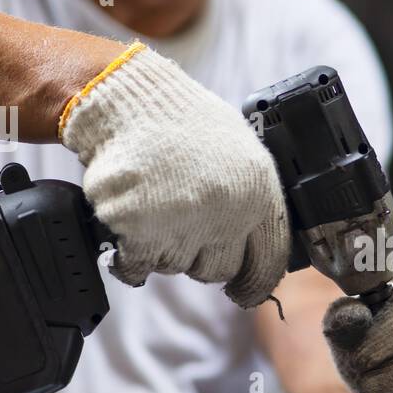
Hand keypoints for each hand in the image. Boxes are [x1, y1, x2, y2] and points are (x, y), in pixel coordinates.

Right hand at [58, 42, 288, 306]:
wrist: (124, 100)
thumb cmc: (179, 121)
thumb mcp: (238, 150)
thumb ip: (251, 197)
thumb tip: (254, 245)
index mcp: (259, 190)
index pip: (268, 261)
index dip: (254, 284)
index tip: (244, 293)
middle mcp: (227, 211)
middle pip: (217, 270)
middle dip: (199, 254)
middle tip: (180, 220)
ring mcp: (183, 223)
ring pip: (176, 267)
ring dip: (162, 247)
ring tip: (153, 205)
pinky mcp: (140, 230)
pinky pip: (138, 267)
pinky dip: (129, 257)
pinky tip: (128, 229)